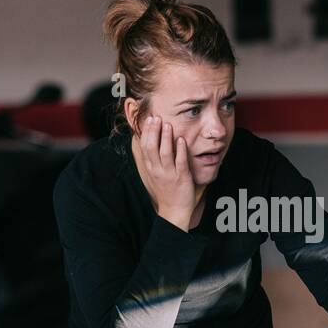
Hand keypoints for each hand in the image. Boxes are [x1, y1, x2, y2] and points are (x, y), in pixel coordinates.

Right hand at [133, 115, 197, 229]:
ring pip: (165, 153)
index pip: (145, 146)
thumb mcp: (156, 174)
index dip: (147, 132)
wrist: (174, 210)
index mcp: (151, 168)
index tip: (150, 119)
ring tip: (168, 124)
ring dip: (166, 138)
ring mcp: (169, 174)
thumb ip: (154, 160)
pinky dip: (180, 150)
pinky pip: (180, 162)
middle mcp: (158, 170)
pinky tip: (181, 139)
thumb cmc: (166, 191)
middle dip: (154, 131)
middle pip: (152, 147)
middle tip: (156, 117)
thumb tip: (152, 142)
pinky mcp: (181, 177)